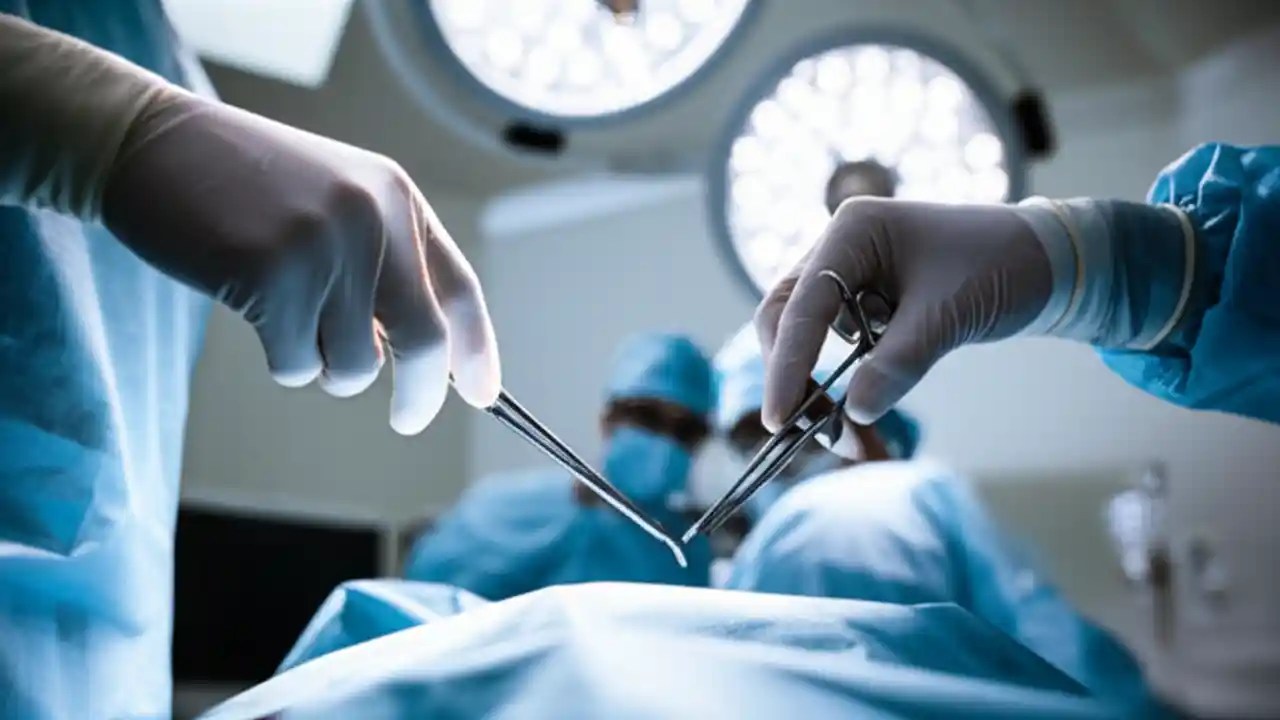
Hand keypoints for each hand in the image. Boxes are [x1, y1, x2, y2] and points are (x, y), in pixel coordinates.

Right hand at [102, 92, 499, 433]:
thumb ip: (384, 267)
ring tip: (288, 317)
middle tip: (409, 420)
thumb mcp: (336, 200)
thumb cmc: (242, 185)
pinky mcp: (273, 277)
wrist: (150, 144)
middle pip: (425, 342)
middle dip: (422, 396)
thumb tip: (427, 363)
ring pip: (355, 366)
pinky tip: (251, 307)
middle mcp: (373, 218)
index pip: (459, 290)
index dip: (478, 351)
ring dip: (325, 367)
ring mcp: (325, 247)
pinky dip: (281, 359)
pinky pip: (297, 366)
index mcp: (397, 197)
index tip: (485, 395)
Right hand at [754, 198, 1051, 428]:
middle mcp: (841, 247)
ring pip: (809, 336)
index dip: (787, 366)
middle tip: (810, 432)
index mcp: (853, 230)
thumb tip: (854, 411)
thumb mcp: (949, 315)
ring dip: (822, 385)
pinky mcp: (866, 300)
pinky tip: (865, 411)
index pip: (801, 305)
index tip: (780, 418)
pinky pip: (840, 346)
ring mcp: (850, 273)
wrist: (1048, 260)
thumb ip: (899, 362)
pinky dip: (848, 381)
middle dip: (793, 376)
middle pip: (786, 317)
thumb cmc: (1003, 266)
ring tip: (853, 437)